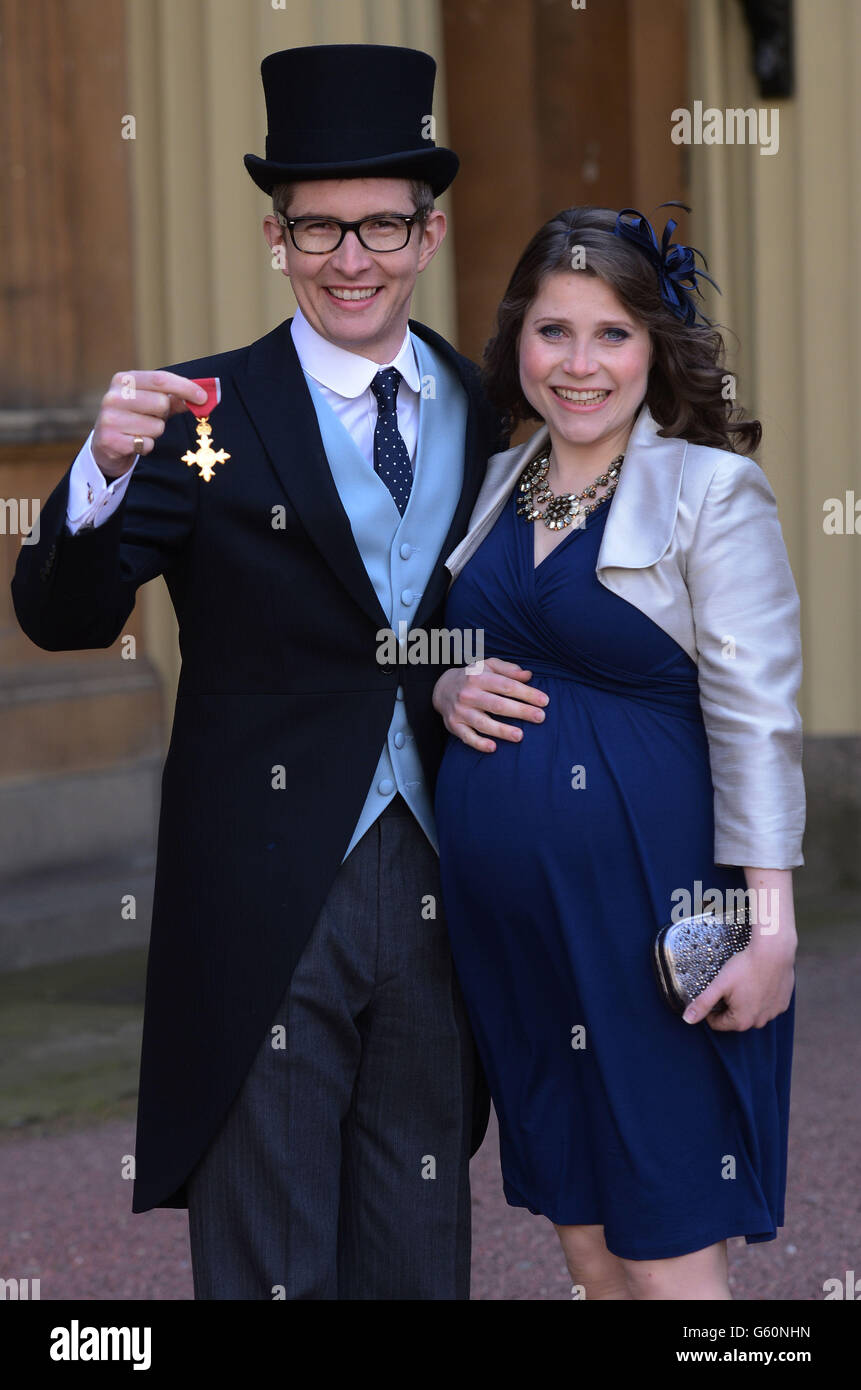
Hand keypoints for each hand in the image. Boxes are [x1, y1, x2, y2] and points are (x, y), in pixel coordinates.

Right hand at [91, 370, 208, 478]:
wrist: (106, 444)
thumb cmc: (134, 418)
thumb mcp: (152, 403)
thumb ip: (175, 398)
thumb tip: (202, 397)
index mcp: (123, 380)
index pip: (160, 379)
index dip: (185, 387)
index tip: (203, 397)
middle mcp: (113, 396)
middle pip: (161, 403)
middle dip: (164, 414)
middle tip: (153, 417)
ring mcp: (109, 418)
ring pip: (156, 426)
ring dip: (155, 432)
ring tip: (141, 430)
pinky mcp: (110, 440)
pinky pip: (147, 444)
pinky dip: (146, 446)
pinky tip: (134, 443)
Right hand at [432, 657, 548, 751]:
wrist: (441, 688)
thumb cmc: (472, 677)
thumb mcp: (488, 666)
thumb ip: (508, 669)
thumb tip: (528, 675)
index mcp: (478, 677)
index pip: (506, 686)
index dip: (527, 693)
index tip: (544, 701)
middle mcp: (468, 694)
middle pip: (497, 704)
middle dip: (520, 711)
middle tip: (540, 717)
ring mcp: (460, 711)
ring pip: (483, 723)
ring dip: (502, 730)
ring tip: (520, 736)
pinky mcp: (454, 725)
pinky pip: (467, 737)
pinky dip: (479, 743)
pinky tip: (493, 748)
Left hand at [682, 929, 796, 1030]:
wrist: (774, 952)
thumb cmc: (746, 966)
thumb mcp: (719, 984)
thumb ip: (703, 1003)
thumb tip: (688, 1019)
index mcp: (742, 1021)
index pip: (718, 1024)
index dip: (710, 1009)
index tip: (713, 993)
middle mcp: (759, 1022)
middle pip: (735, 1019)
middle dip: (729, 1005)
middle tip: (729, 985)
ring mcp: (773, 1013)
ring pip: (752, 1012)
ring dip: (746, 1002)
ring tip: (744, 982)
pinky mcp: (783, 1004)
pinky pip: (767, 1005)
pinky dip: (761, 997)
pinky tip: (758, 982)